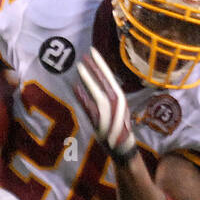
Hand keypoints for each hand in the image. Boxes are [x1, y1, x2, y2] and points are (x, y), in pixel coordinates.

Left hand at [73, 47, 137, 164]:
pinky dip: (83, 98)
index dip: (101, 63)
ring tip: (79, 67)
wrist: (123, 148)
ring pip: (98, 92)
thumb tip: (93, 84)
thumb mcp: (115, 110)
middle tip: (85, 54)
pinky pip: (90, 108)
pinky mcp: (101, 124)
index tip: (93, 51)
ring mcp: (109, 113)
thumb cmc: (118, 128)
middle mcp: (117, 103)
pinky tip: (75, 87)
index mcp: (120, 98)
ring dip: (89, 80)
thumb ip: (105, 98)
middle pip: (104, 82)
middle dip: (95, 67)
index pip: (109, 77)